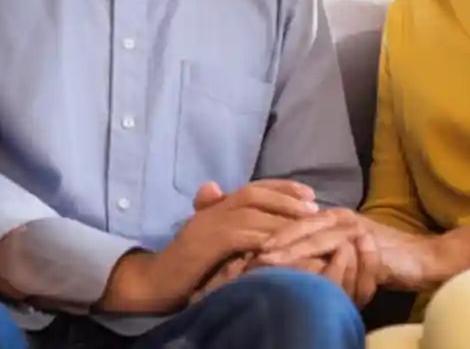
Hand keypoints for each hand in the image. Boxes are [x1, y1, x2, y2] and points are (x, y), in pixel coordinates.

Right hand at [99, 179, 319, 312]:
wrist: (154, 282)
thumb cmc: (186, 267)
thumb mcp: (212, 243)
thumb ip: (231, 228)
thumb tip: (250, 216)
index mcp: (215, 208)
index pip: (252, 189)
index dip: (282, 188)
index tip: (309, 194)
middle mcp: (212, 210)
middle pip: (254, 194)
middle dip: (287, 197)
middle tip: (315, 207)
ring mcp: (208, 225)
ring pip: (252, 212)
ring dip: (282, 217)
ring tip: (308, 224)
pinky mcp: (207, 244)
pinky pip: (242, 235)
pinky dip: (265, 237)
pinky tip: (284, 243)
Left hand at [257, 210, 443, 291]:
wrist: (423, 258)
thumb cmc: (383, 259)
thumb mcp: (346, 255)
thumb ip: (322, 253)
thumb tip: (290, 265)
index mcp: (331, 218)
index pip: (292, 224)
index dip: (267, 235)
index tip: (241, 247)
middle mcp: (339, 217)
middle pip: (297, 226)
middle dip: (270, 240)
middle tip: (244, 253)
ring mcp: (353, 226)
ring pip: (312, 235)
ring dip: (288, 248)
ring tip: (265, 259)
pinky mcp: (367, 239)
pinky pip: (336, 248)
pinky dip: (317, 257)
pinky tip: (302, 266)